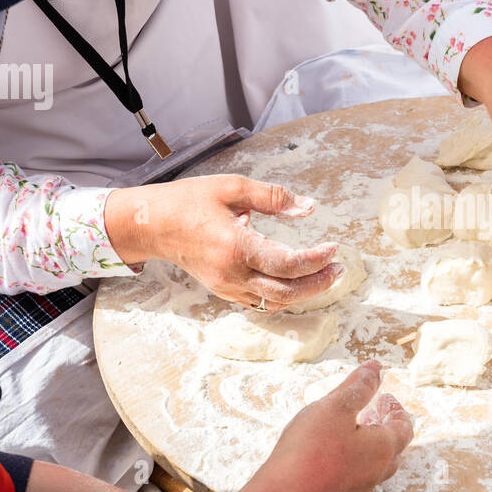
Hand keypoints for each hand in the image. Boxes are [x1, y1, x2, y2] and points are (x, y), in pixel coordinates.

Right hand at [105, 175, 342, 309]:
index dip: (316, 260)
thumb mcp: (233, 188)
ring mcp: (226, 286)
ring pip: (274, 303)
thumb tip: (309, 208)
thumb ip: (273, 198)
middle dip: (318, 284)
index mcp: (236, 247)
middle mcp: (232, 273)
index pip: (287, 264)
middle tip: (339, 269)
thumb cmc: (190, 201)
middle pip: (286, 293)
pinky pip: (259, 302)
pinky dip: (283, 296)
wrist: (152, 224)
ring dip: (304, 294)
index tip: (334, 249)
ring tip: (325, 276)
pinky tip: (297, 281)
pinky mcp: (223, 290)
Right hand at [201, 361, 412, 491]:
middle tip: (373, 412)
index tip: (385, 397)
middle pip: (393, 448)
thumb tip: (376, 367)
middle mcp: (377, 471)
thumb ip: (359, 386)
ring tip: (353, 430)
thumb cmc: (313, 446)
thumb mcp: (337, 406)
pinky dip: (354, 459)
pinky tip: (333, 453)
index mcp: (384, 448)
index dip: (396, 409)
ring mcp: (358, 488)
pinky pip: (355, 476)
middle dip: (386, 426)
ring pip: (375, 465)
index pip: (404, 427)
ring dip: (370, 444)